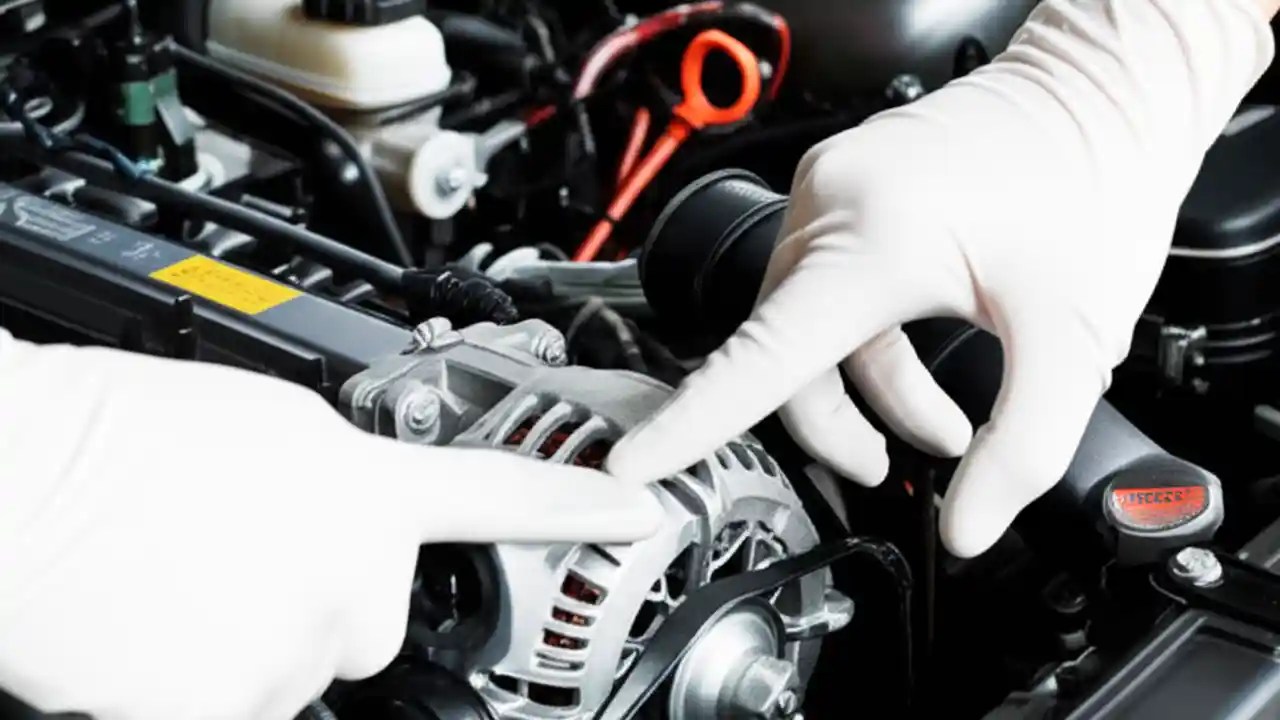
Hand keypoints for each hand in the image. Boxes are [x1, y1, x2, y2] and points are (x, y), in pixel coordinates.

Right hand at [0, 330, 660, 718]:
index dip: (575, 506)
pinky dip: (190, 689)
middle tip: (228, 566)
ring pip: (293, 674)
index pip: (496, 494)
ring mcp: (302, 647)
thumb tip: (349, 512)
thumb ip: (337, 480)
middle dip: (315, 610)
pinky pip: (236, 710)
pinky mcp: (238, 708)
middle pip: (372, 623)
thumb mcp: (261, 427)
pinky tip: (148, 637)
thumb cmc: (115, 434)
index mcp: (363, 485)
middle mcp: (354, 569)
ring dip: (240, 648)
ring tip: (171, 585)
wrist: (21, 473)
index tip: (636, 509)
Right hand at [609, 0, 1273, 556]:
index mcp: (872, 234)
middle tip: (914, 464)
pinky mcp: (839, 192)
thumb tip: (968, 524)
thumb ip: (1021, 447)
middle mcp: (827, 203)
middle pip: (784, 352)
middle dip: (847, 424)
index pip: (762, 352)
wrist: (1100, 94)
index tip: (634, 462)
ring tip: (946, 422)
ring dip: (866, 387)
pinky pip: (820, 288)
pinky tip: (927, 359)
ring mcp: (826, 191)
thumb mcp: (1073, 337)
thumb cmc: (1088, 184)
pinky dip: (865, 340)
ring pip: (803, 325)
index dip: (692, 422)